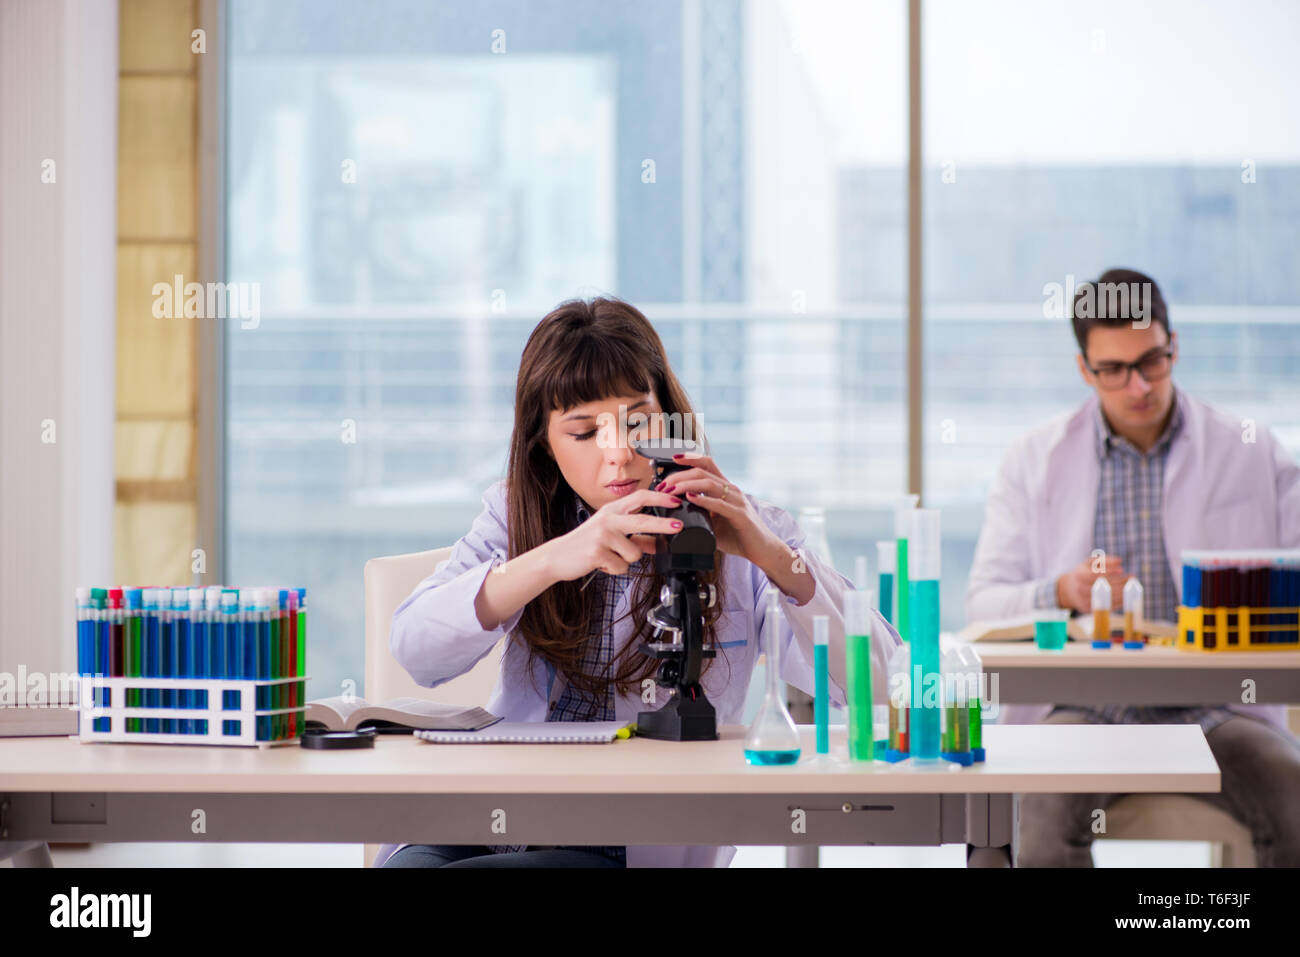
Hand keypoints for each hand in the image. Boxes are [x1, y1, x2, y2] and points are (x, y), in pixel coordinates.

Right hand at [545, 488, 683, 580]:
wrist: (557, 556)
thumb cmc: (585, 543)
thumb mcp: (610, 535)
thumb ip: (636, 538)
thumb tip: (659, 544)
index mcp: (612, 510)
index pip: (639, 497)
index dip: (659, 498)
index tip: (675, 500)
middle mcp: (607, 519)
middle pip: (641, 521)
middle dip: (662, 524)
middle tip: (678, 526)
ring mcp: (602, 536)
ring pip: (634, 553)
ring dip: (627, 560)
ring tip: (611, 556)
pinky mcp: (597, 553)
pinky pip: (622, 567)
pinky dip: (615, 570)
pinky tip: (602, 563)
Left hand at [655, 452, 772, 562]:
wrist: (763, 550)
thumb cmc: (739, 536)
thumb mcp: (714, 523)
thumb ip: (699, 517)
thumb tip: (675, 519)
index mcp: (725, 489)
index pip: (708, 464)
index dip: (691, 458)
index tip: (674, 458)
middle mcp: (732, 491)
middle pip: (703, 472)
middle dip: (679, 476)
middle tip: (663, 485)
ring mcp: (737, 501)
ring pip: (709, 484)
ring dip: (686, 485)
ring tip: (670, 490)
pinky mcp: (740, 516)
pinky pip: (720, 504)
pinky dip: (704, 500)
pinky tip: (690, 499)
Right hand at [1055, 556, 1126, 611]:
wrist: (1068, 591)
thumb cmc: (1082, 574)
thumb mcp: (1088, 564)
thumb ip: (1103, 560)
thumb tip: (1119, 561)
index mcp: (1078, 576)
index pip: (1095, 575)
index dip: (1109, 573)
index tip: (1121, 570)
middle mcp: (1080, 590)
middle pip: (1103, 587)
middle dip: (1120, 582)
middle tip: (1132, 577)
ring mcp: (1085, 601)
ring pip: (1107, 598)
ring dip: (1123, 592)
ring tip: (1132, 585)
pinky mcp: (1090, 610)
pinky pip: (1108, 606)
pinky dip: (1119, 601)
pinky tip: (1127, 594)